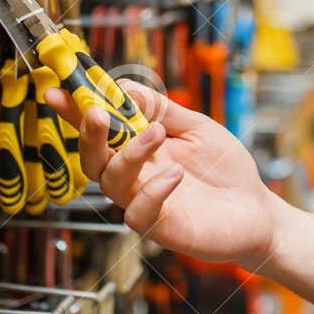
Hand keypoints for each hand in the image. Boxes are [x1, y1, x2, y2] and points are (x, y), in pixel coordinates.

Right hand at [44, 81, 278, 269]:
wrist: (256, 209)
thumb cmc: (224, 167)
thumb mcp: (196, 126)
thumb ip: (160, 108)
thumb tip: (122, 85)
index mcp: (137, 146)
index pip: (100, 127)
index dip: (74, 111)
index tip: (56, 92)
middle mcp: (133, 175)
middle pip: (92, 158)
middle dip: (88, 134)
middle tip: (95, 113)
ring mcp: (143, 202)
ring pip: (111, 182)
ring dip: (128, 155)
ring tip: (156, 134)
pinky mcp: (159, 227)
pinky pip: (138, 213)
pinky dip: (153, 192)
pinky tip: (175, 176)